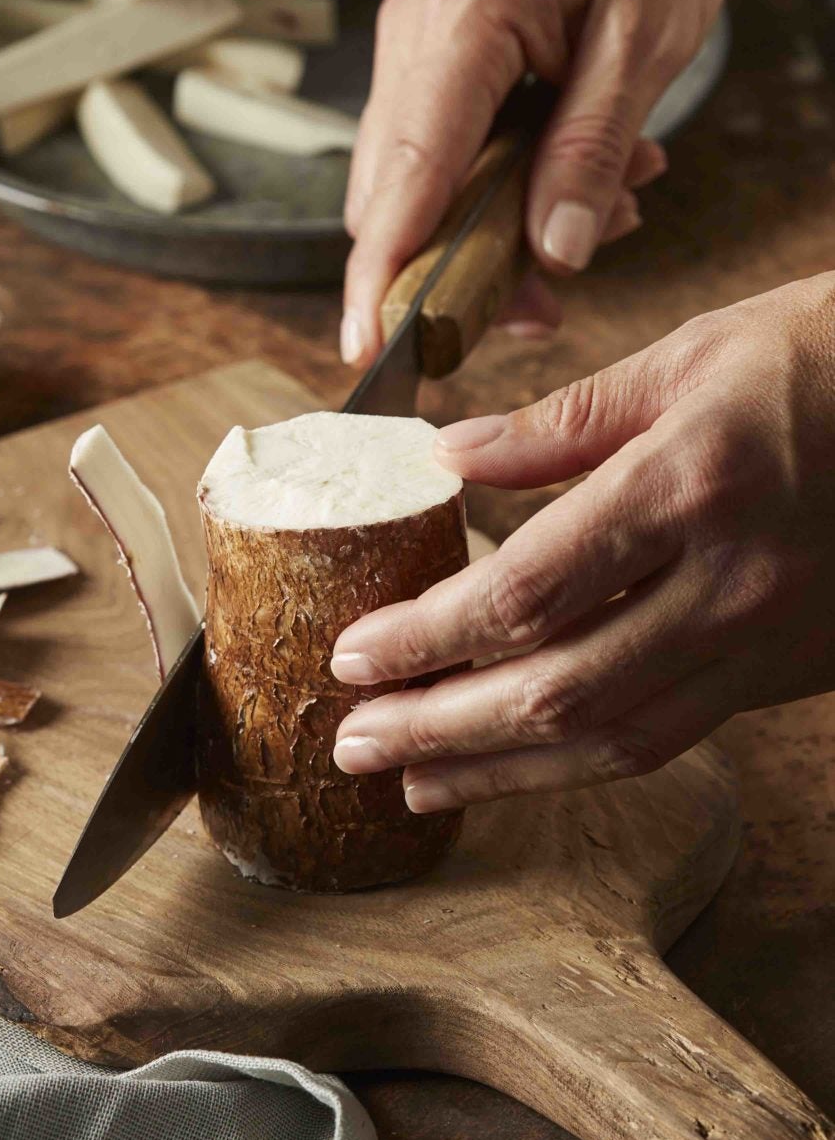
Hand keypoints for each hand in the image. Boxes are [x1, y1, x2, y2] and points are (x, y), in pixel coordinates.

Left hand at [331, 275, 834, 810]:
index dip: (426, 637)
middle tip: (350, 743)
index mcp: (688, 484)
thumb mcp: (685, 356)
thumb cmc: (818, 359)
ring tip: (411, 782)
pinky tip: (519, 766)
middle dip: (439, 726)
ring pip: (612, 737)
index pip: (524, 592)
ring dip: (499, 769)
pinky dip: (580, 761)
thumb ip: (558, 420)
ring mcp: (767, 638)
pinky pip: (668, 736)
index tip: (353, 652)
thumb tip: (450, 457)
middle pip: (555, 688)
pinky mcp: (787, 672)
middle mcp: (729, 581)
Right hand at [340, 0, 772, 366]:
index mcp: (463, 22)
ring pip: (416, 182)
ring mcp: (416, 47)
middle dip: (460, 267)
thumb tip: (554, 255)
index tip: (368, 347)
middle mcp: (416, 36)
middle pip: (395, 194)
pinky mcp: (434, 59)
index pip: (406, 175)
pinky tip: (576, 177)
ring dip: (494, 228)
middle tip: (549, 301)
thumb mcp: (645, 44)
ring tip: (607, 210)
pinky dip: (497, 189)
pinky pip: (440, 152)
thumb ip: (591, 153)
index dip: (384, 272)